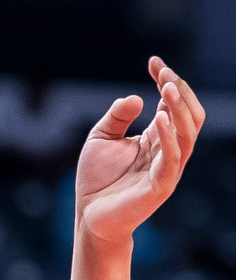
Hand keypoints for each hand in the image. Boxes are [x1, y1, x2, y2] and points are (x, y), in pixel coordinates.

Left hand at [75, 60, 203, 247]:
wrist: (89, 217)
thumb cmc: (97, 180)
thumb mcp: (101, 138)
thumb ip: (117, 117)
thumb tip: (137, 97)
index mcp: (158, 138)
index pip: (174, 105)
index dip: (167, 81)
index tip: (154, 62)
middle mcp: (168, 152)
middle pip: (189, 116)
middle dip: (180, 91)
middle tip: (165, 72)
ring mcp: (168, 169)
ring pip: (188, 134)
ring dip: (180, 109)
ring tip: (167, 87)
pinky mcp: (161, 186)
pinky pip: (173, 159)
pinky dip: (169, 136)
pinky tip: (161, 116)